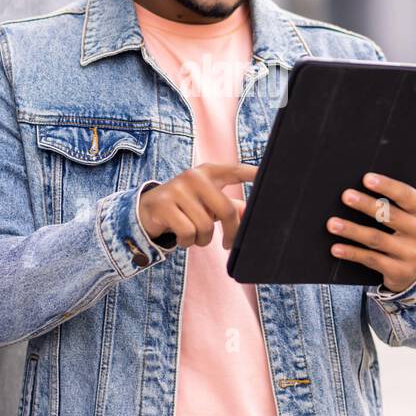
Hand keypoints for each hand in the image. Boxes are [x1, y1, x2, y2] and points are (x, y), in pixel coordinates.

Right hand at [139, 162, 256, 250]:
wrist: (147, 210)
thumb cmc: (187, 208)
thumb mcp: (209, 204)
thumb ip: (232, 207)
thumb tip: (252, 213)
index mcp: (209, 172)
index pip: (235, 171)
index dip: (252, 173)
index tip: (268, 175)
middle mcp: (194, 176)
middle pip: (226, 210)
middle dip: (231, 232)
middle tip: (228, 244)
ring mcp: (177, 189)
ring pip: (205, 226)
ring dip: (202, 239)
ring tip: (194, 235)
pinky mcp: (162, 204)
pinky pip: (187, 233)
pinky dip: (186, 242)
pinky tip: (181, 237)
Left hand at [325, 172, 415, 292]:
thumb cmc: (407, 231)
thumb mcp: (411, 216)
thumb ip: (395, 202)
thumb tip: (359, 187)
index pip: (406, 195)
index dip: (386, 186)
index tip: (366, 178)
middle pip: (390, 216)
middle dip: (366, 205)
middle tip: (346, 196)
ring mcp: (413, 255)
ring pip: (376, 239)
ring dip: (352, 230)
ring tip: (332, 223)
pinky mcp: (400, 272)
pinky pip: (371, 260)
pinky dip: (352, 253)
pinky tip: (336, 248)